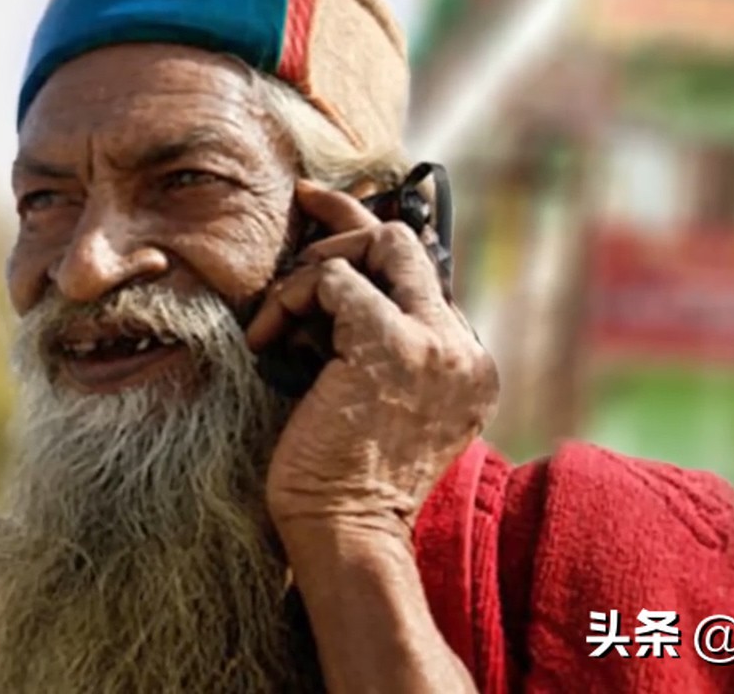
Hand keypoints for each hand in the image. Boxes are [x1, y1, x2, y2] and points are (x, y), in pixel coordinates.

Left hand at [247, 181, 497, 537]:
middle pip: (406, 243)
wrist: (346, 531)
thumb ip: (374, 343)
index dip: (372, 238)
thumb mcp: (372, 399)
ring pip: (373, 247)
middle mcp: (463, 349)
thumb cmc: (341, 477)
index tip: (326, 212)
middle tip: (301, 203)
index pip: (424, 272)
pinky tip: (268, 341)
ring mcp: (435, 346)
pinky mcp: (393, 346)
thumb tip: (335, 284)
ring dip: (310, 273)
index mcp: (466, 364)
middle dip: (346, 219)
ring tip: (278, 321)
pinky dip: (290, 299)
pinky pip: (335, 281)